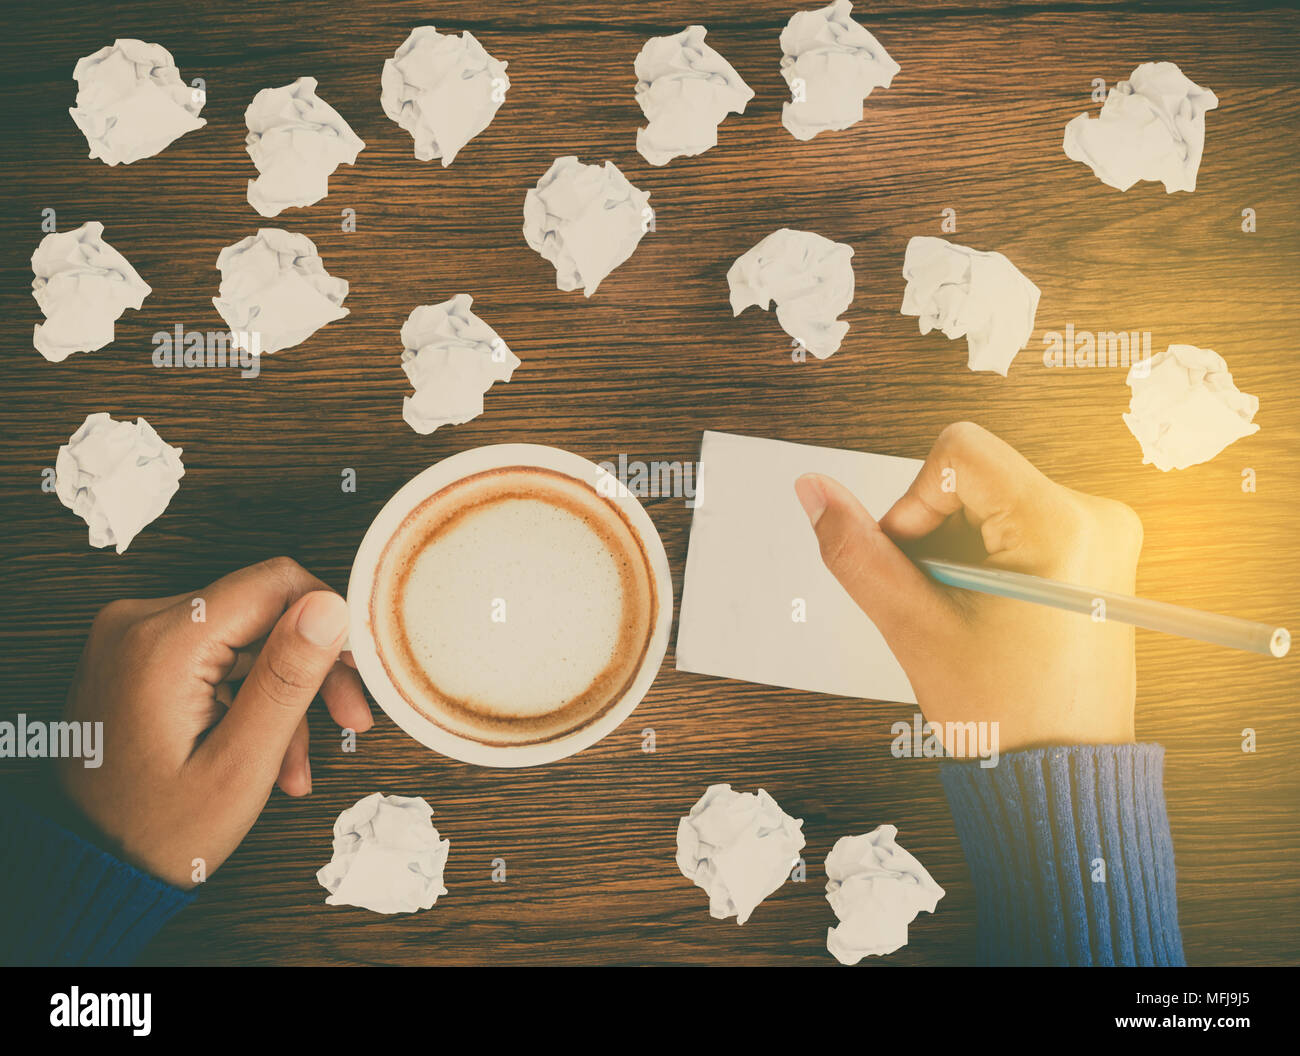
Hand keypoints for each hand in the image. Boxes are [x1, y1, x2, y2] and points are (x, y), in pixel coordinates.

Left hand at [57, 557, 372, 887]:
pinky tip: (262, 749)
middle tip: (350, 718)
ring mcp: (131, 637)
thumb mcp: (239, 764)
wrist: (89, 869)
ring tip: (294, 761)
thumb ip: (286, 677)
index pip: (276, 583)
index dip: (329, 622)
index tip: (357, 671)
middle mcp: (138, 622)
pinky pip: (213, 656)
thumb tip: (329, 606)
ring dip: (280, 692)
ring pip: (244, 638)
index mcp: (162, 642)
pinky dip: (245, 697)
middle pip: (263, 612)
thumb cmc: (156, 833)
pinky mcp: (135, 655)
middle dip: (309, 668)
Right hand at [794, 422, 1141, 753]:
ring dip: (959, 550)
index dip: (915, 503)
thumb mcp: (915, 629)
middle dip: (936, 534)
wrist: (1065, 771)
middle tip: (944, 602)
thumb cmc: (1012, 716)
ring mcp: (1104, 535)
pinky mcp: (1100, 553)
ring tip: (970, 615)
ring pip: (991, 501)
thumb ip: (856, 552)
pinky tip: (990, 612)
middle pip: (974, 477)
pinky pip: (1020, 524)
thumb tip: (815, 492)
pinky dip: (987, 559)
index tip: (919, 564)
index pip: (958, 452)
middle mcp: (1096, 517)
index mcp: (1061, 524)